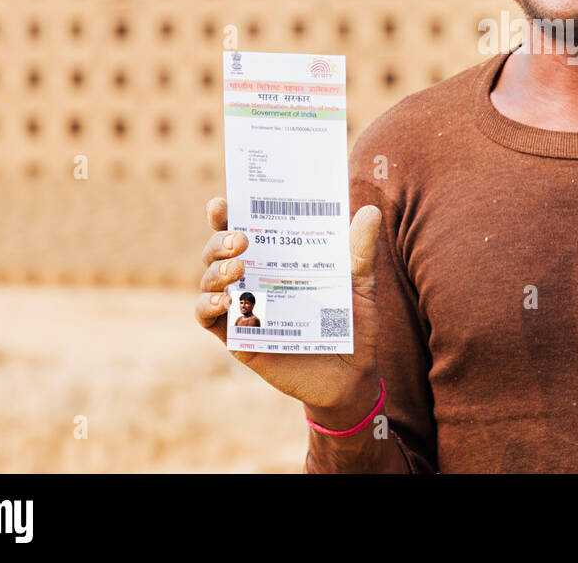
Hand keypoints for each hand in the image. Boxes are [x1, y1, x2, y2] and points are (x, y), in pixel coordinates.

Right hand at [195, 197, 384, 425]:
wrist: (353, 374)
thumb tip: (370, 211)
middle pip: (217, 252)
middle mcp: (254, 279)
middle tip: (242, 240)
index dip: (226, 214)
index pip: (243, 228)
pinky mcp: (239, 339)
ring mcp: (243, 309)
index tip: (222, 203)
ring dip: (214, 272)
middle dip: (220, 241)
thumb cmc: (352, 322)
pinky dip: (208, 307)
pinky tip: (226, 303)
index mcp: (277, 259)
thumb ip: (361, 251)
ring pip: (208, 281)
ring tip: (238, 269)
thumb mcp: (361, 284)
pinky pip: (209, 320)